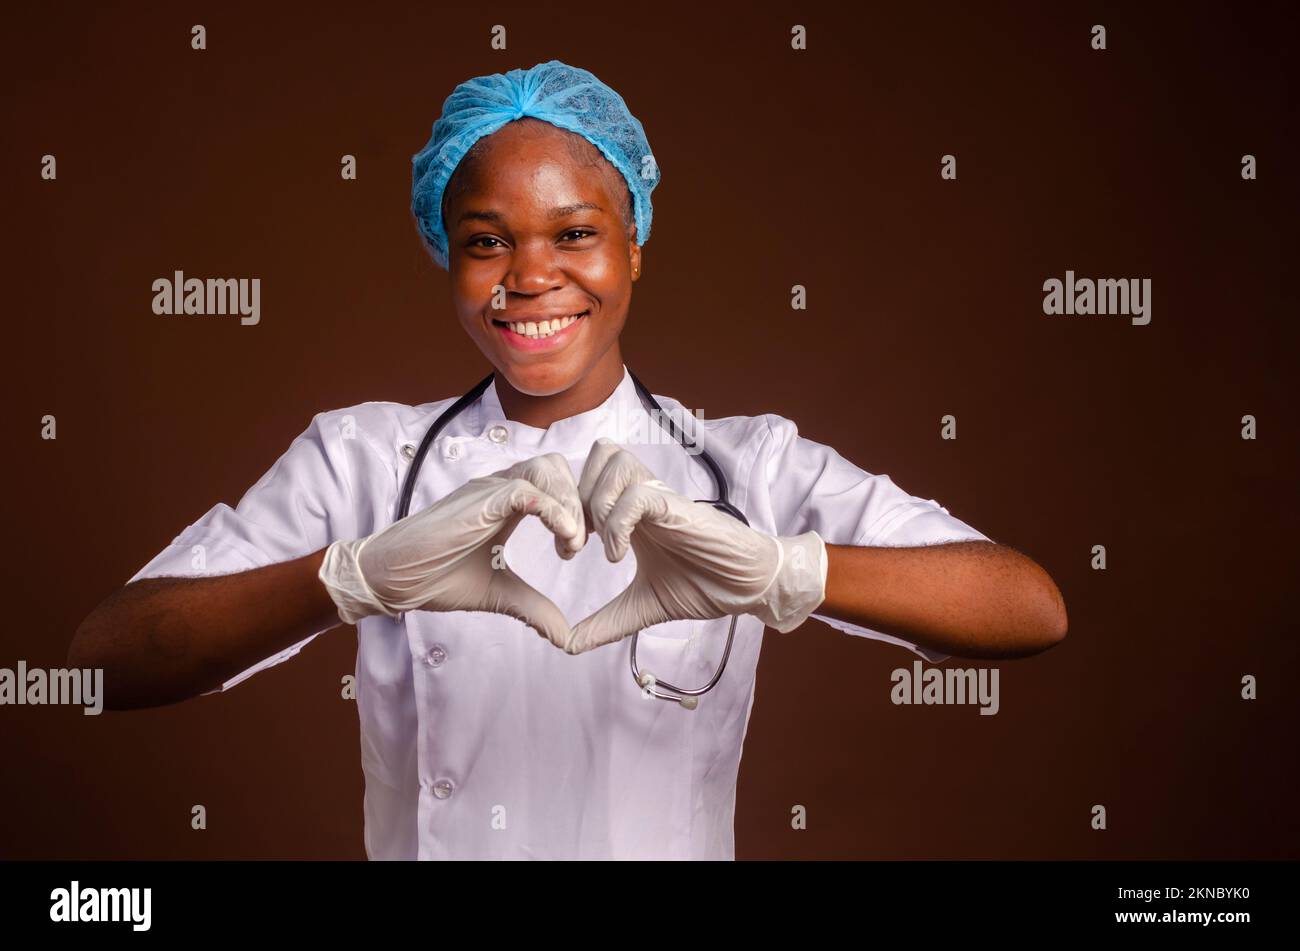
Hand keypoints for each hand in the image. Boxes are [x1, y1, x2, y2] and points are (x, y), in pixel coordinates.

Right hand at [318, 452, 584, 644]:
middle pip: (556, 467)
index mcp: (504, 504)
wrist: (391, 579)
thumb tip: (564, 636)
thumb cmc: (435, 579)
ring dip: (569, 503)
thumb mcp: (498, 594)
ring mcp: (488, 490)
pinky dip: (553, 511)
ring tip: (570, 543)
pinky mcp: (479, 501)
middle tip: (577, 543)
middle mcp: (499, 489)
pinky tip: (562, 540)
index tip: (575, 547)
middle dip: (578, 501)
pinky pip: (527, 491)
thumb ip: (533, 607)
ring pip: (546, 469)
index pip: (553, 483)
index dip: (574, 508)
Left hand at [566, 438, 826, 653]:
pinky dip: (618, 523)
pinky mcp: (678, 508)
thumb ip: (606, 623)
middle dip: (574, 501)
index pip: (589, 476)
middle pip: (599, 456)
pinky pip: (637, 495)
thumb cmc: (703, 585)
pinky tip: (619, 555)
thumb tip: (569, 646)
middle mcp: (643, 498)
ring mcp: (661, 499)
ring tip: (601, 546)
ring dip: (596, 504)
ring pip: (614, 462)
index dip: (567, 508)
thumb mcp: (642, 608)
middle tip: (576, 546)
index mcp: (631, 514)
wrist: (747, 588)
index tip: (567, 552)